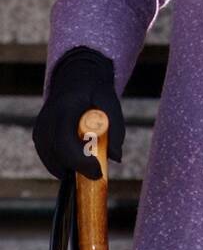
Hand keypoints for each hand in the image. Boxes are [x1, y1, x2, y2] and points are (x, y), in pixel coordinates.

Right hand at [32, 47, 125, 181]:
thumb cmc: (95, 90)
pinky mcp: (38, 134)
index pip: (65, 142)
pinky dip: (62, 163)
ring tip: (88, 164)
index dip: (80, 161)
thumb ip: (116, 128)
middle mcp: (47, 118)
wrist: (75, 76)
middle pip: (55, 154)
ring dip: (68, 167)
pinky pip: (48, 156)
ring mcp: (40, 127)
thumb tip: (116, 157)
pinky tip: (77, 161)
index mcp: (65, 108)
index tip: (98, 171)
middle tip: (96, 173)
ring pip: (50, 158)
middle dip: (76, 169)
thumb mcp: (111, 102)